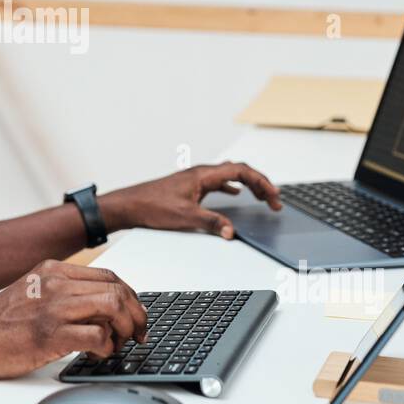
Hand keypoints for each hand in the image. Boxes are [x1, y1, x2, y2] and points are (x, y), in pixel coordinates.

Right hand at [0, 260, 148, 378]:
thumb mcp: (33, 294)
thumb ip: (64, 294)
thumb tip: (104, 309)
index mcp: (53, 270)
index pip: (110, 276)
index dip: (130, 298)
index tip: (136, 317)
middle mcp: (55, 283)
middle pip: (117, 289)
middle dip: (137, 315)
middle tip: (138, 335)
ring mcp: (52, 307)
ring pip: (112, 307)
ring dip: (126, 330)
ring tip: (119, 345)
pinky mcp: (48, 334)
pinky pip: (97, 336)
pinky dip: (107, 348)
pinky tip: (97, 355)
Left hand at [98, 161, 281, 239]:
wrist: (129, 205)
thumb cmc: (151, 207)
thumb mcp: (185, 218)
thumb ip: (211, 223)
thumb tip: (231, 231)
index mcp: (203, 175)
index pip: (240, 171)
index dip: (261, 182)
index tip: (274, 196)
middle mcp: (200, 173)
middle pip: (238, 171)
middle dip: (260, 184)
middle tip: (274, 200)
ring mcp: (195, 180)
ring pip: (229, 177)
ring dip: (248, 185)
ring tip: (262, 198)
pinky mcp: (189, 188)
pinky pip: (218, 183)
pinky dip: (232, 188)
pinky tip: (236, 195)